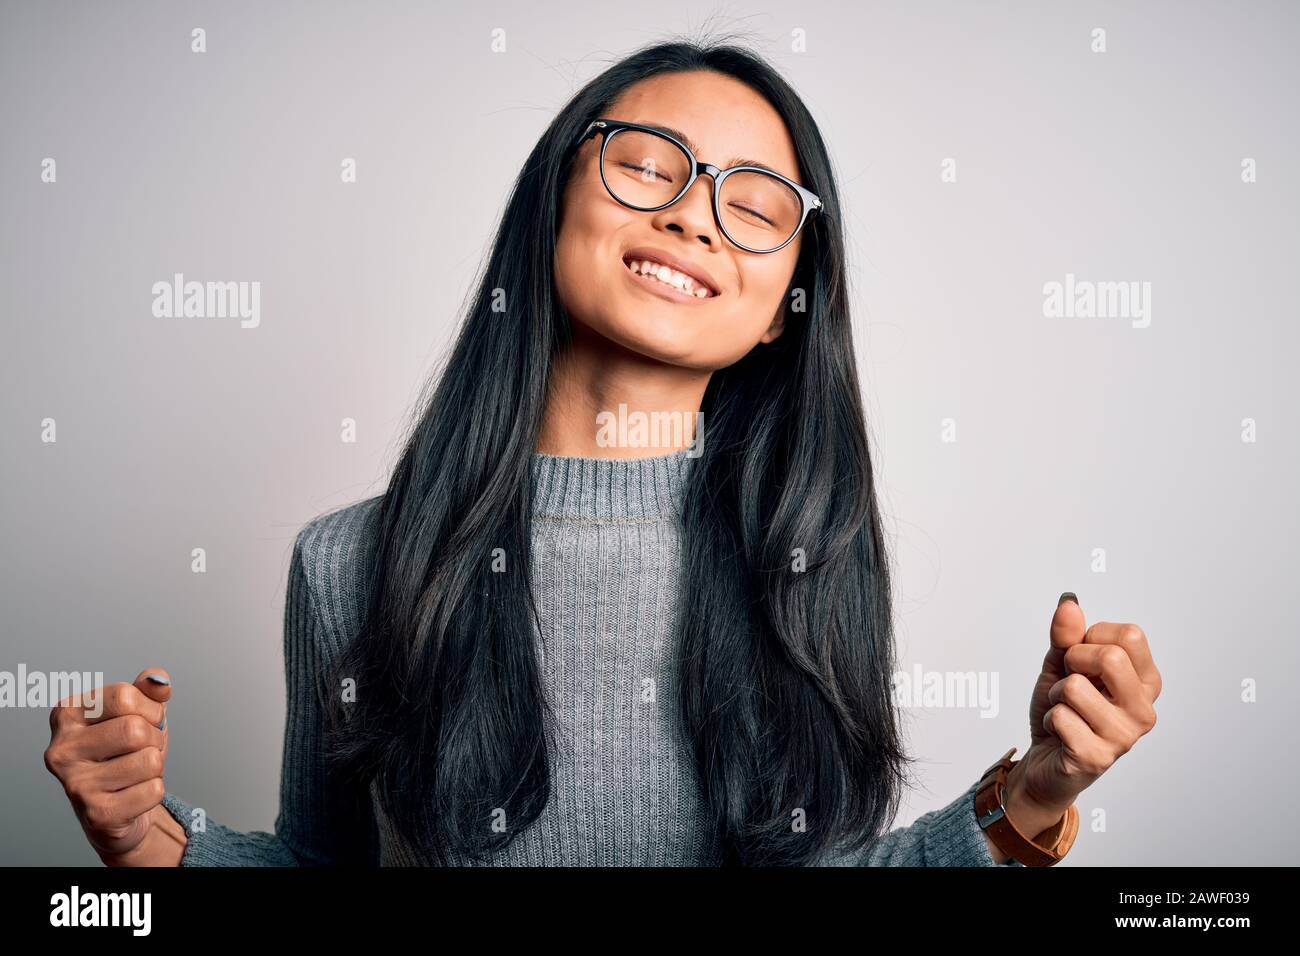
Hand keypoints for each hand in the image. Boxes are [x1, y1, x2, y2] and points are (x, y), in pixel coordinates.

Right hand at [44, 668, 171, 862]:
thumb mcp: (138, 713)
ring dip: (156, 766)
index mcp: (66, 714)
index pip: (124, 696)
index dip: (149, 708)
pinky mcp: (96, 813)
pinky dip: (154, 791)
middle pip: (134, 730)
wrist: (116, 808)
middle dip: (154, 739)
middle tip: (142, 749)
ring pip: (148, 761)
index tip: (144, 720)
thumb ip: (148, 691)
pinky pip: (153, 790)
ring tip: (135, 772)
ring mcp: (75, 783)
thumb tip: (159, 680)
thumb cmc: (125, 752)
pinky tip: (132, 794)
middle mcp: (61, 749)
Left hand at [1004, 594, 1161, 836]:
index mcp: (1145, 681)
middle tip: (1070, 683)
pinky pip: (1059, 716)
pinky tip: (1061, 734)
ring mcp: (1124, 736)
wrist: (1045, 761)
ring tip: (1066, 712)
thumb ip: (1066, 635)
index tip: (1083, 657)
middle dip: (1073, 662)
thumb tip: (1069, 602)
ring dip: (1057, 695)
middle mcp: (1144, 709)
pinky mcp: (1098, 758)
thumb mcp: (1062, 665)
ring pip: (1075, 687)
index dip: (1092, 637)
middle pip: (1110, 657)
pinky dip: (1049, 719)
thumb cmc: (1063, 710)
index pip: (1130, 635)